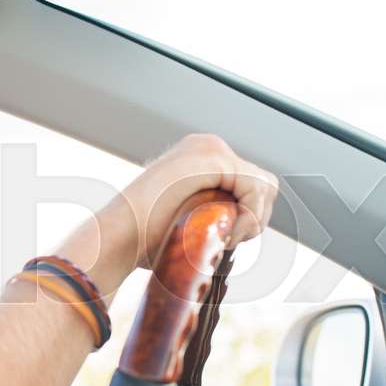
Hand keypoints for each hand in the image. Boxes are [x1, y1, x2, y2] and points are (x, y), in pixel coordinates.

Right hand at [119, 134, 278, 267]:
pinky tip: (223, 233)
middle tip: (225, 239)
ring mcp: (210, 149)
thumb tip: (235, 228)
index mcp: (200, 158)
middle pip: (264, 184)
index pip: (252, 186)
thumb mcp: (187, 219)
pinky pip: (256, 188)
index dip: (248, 218)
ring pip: (265, 186)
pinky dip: (248, 217)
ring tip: (221, 237)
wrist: (120, 237)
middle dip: (254, 218)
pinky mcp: (213, 158)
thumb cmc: (145, 239)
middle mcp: (207, 146)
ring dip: (251, 219)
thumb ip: (212, 213)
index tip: (224, 239)